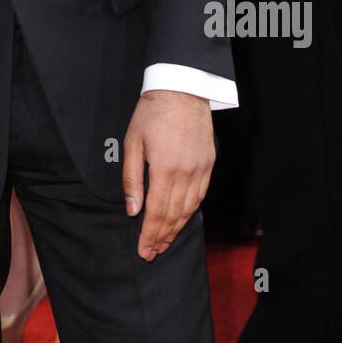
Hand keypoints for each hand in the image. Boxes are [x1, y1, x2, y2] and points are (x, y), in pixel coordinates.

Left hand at [122, 90, 214, 261]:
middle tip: (151, 253)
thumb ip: (132, 179)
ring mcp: (200, 168)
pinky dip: (190, 212)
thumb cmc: (152, 113)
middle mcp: (186, 172)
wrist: (181, 89)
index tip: (143, 249)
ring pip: (189, 208)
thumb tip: (133, 210)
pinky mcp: (209, 163)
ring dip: (176, 228)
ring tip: (165, 243)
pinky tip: (182, 220)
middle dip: (162, 237)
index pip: (157, 212)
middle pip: (174, 215)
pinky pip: (200, 195)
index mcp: (164, 168)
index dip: (149, 233)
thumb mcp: (133, 143)